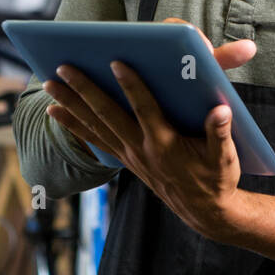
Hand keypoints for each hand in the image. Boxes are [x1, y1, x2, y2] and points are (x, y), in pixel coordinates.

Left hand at [43, 21, 255, 239]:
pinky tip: (54, 111)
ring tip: (49, 84)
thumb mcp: (225, 157)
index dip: (132, 86)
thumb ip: (220, 132)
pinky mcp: (125, 158)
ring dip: (70, 104)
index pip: (145, 109)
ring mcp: (129, 154)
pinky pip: (94, 138)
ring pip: (94, 125)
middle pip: (107, 114)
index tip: (117, 62)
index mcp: (166, 143)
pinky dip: (73, 124)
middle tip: (64, 68)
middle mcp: (141, 149)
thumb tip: (221, 110)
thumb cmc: (217, 178)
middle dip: (84, 90)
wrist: (203, 211)